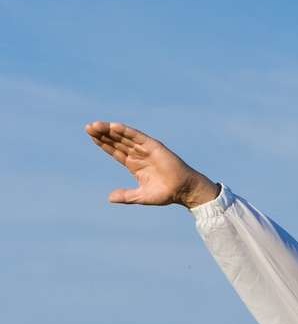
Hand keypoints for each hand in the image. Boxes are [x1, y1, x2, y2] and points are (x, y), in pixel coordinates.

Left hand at [85, 121, 218, 208]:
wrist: (183, 190)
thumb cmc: (165, 193)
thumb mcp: (141, 197)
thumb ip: (126, 196)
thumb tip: (109, 198)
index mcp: (133, 164)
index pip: (114, 151)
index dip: (103, 143)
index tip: (90, 136)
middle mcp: (137, 154)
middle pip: (116, 141)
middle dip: (102, 134)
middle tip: (88, 127)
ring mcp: (145, 149)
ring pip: (124, 136)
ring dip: (110, 130)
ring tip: (96, 125)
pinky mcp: (153, 146)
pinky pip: (137, 136)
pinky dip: (126, 131)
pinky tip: (113, 126)